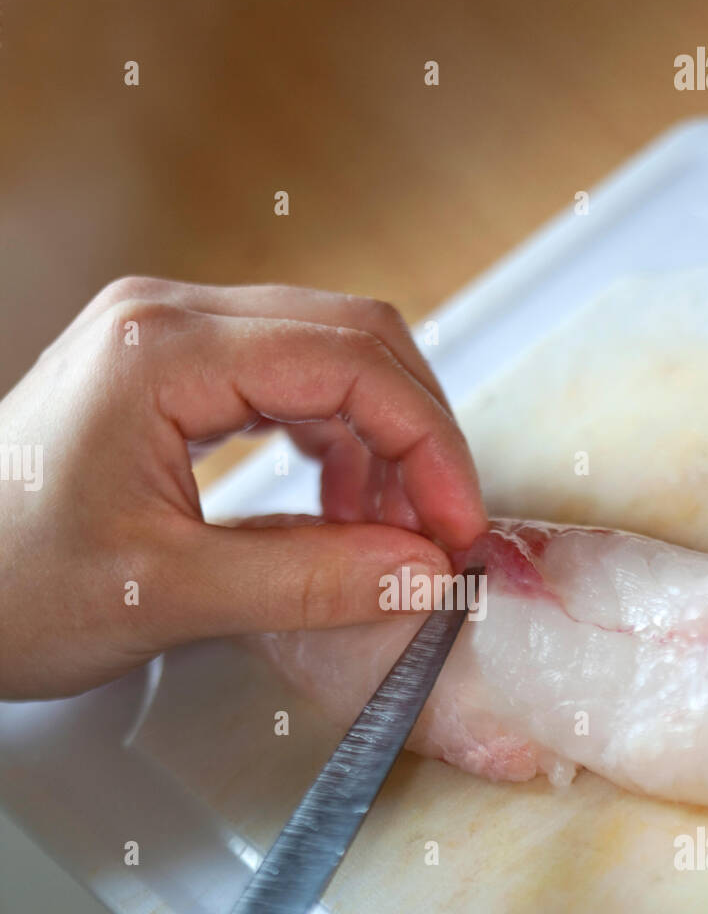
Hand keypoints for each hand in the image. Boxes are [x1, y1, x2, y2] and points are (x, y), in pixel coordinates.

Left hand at [0, 279, 486, 698]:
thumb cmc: (4, 585)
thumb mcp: (164, 596)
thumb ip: (308, 582)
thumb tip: (424, 572)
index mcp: (163, 350)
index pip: (350, 362)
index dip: (428, 443)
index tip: (457, 526)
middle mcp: (168, 318)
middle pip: (353, 338)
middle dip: (417, 433)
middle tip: (441, 528)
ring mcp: (165, 337)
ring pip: (326, 355)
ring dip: (380, 438)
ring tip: (390, 529)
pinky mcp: (165, 371)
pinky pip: (285, 382)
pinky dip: (334, 441)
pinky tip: (340, 505)